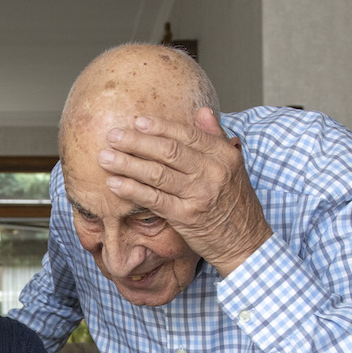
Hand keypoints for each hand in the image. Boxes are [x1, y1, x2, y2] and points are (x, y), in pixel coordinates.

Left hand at [99, 108, 272, 275]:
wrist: (245, 242)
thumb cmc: (235, 203)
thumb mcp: (233, 167)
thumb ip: (216, 138)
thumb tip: (202, 110)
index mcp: (224, 155)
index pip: (187, 134)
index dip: (159, 127)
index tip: (136, 121)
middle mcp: (213, 172)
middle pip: (168, 151)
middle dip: (136, 142)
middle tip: (112, 136)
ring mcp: (199, 195)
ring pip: (157, 174)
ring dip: (127, 164)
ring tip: (105, 157)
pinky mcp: (187, 217)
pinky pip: (154, 199)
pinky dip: (132, 190)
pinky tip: (115, 183)